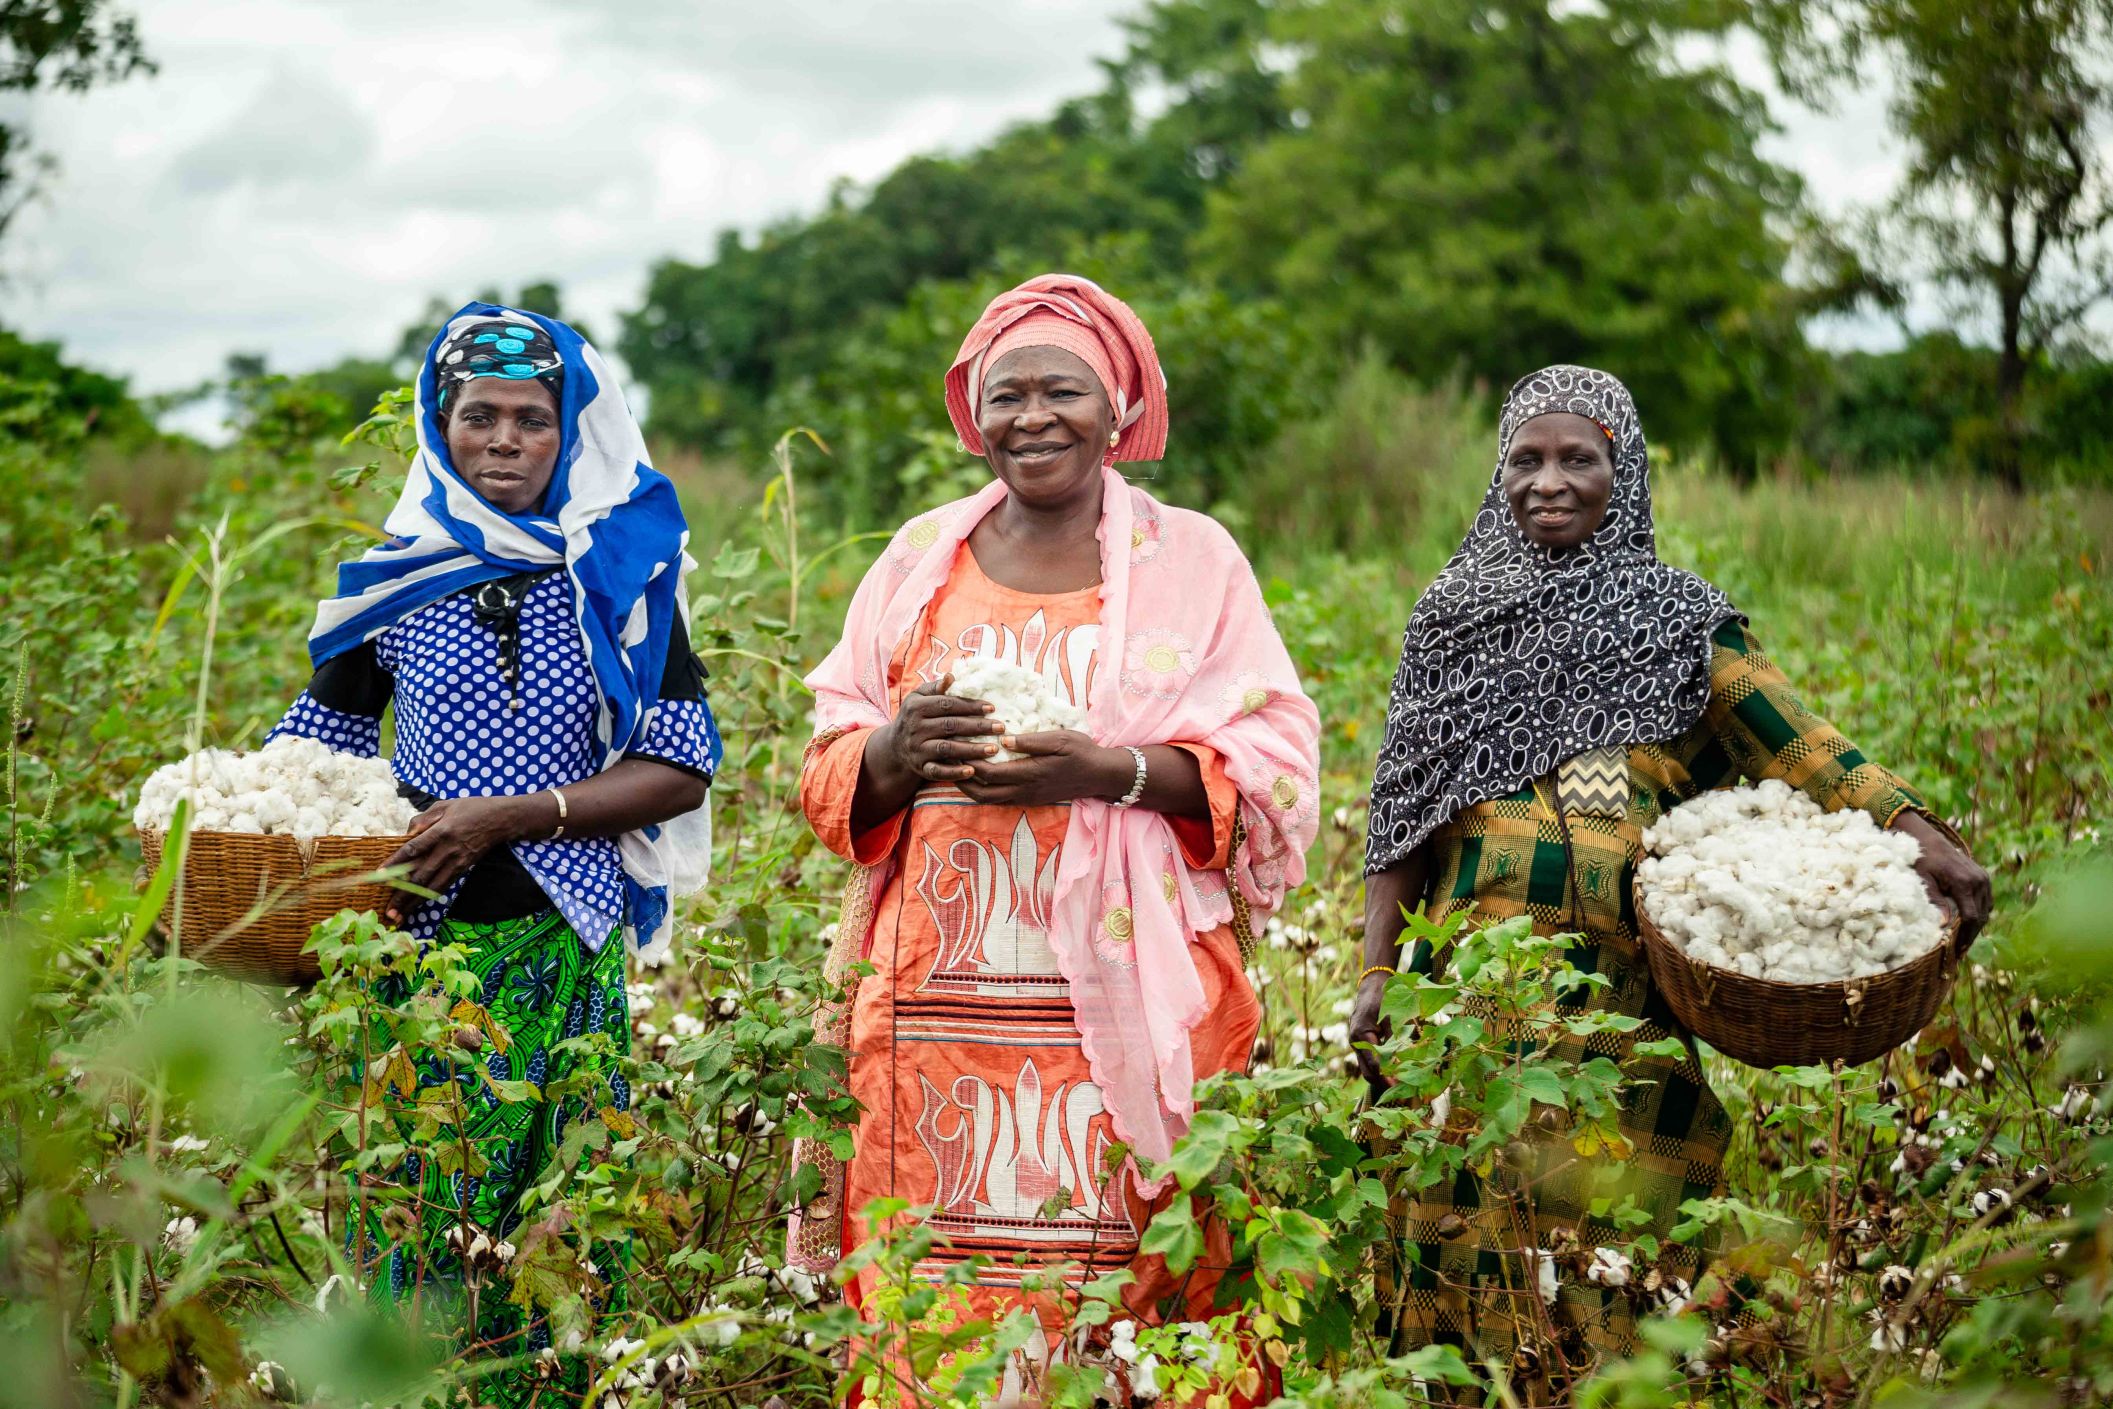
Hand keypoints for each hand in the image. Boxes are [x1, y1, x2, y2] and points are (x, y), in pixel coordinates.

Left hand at [381, 795, 536, 921]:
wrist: (501, 820)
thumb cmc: (471, 808)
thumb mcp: (444, 805)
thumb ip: (422, 818)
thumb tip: (405, 834)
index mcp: (441, 831)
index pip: (413, 849)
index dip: (395, 862)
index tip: (379, 874)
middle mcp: (448, 850)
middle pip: (420, 876)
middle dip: (402, 895)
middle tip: (387, 911)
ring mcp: (456, 862)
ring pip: (431, 887)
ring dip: (413, 904)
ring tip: (399, 917)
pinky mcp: (462, 868)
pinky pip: (443, 886)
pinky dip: (428, 898)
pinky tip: (416, 907)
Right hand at [871, 679, 1000, 788]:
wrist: (895, 746)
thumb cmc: (915, 717)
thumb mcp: (919, 698)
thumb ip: (935, 688)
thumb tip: (952, 676)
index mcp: (916, 707)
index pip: (948, 705)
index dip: (970, 706)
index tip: (992, 708)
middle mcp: (915, 728)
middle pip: (950, 726)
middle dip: (977, 727)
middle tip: (1000, 727)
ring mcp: (917, 749)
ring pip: (947, 748)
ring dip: (971, 749)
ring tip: (994, 749)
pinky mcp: (920, 767)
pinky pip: (938, 771)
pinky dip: (954, 772)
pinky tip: (972, 771)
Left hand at [958, 730, 1129, 808]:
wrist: (1099, 775)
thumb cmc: (1082, 751)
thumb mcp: (1061, 739)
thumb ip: (1033, 741)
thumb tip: (1006, 739)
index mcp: (1030, 773)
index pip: (989, 772)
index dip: (969, 762)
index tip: (955, 745)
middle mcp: (1024, 791)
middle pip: (981, 792)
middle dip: (960, 779)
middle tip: (947, 760)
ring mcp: (1026, 798)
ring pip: (987, 800)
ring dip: (968, 787)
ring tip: (954, 769)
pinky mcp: (1028, 799)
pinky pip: (998, 799)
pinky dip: (982, 790)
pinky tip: (975, 776)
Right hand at [1347, 970, 1395, 1102]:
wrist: (1371, 986)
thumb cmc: (1382, 998)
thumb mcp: (1390, 1016)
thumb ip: (1394, 1037)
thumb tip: (1403, 1058)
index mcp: (1361, 1035)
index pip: (1373, 1063)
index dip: (1386, 1076)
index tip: (1399, 1086)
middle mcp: (1355, 1042)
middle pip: (1367, 1071)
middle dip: (1382, 1083)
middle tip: (1399, 1092)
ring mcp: (1356, 1044)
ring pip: (1367, 1069)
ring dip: (1381, 1079)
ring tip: (1398, 1087)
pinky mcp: (1361, 1044)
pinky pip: (1369, 1061)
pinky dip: (1380, 1070)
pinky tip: (1393, 1074)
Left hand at [1892, 811, 1993, 948]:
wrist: (1929, 839)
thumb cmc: (1921, 859)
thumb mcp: (1923, 880)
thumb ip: (1935, 900)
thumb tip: (1945, 924)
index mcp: (1964, 882)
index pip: (1972, 917)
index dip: (1966, 936)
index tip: (1958, 950)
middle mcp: (1978, 881)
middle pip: (1981, 916)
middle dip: (1971, 935)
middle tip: (1960, 951)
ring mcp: (1983, 878)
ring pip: (1986, 910)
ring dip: (1976, 926)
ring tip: (1963, 941)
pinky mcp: (1983, 877)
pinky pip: (1986, 901)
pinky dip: (1979, 913)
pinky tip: (1967, 924)